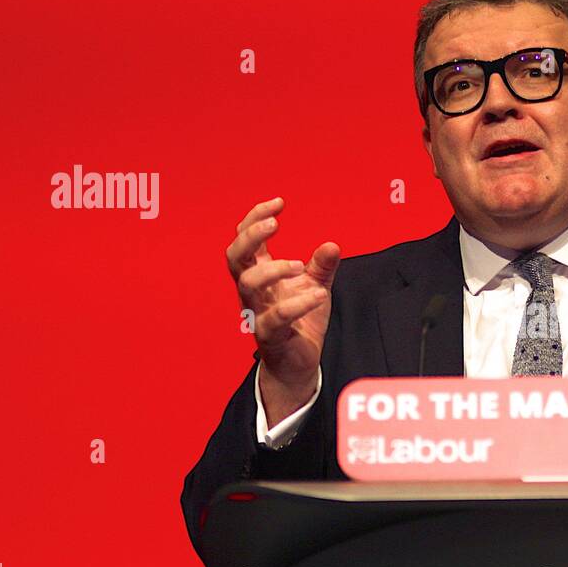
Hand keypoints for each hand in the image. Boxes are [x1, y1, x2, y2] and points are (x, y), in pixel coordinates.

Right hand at [226, 197, 339, 419]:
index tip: (279, 203)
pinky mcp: (269, 335)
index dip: (255, 218)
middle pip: (235, 257)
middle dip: (250, 236)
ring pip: (248, 283)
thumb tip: (332, 244)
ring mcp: (257, 312)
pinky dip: (297, 303)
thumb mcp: (315, 287)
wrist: (299, 363)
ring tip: (300, 266)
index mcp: (259, 274)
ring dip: (273, 269)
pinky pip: (275, 316)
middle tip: (275, 224)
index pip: (245, 240)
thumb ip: (321, 266)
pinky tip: (318, 295)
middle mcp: (252, 291)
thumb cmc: (301, 322)